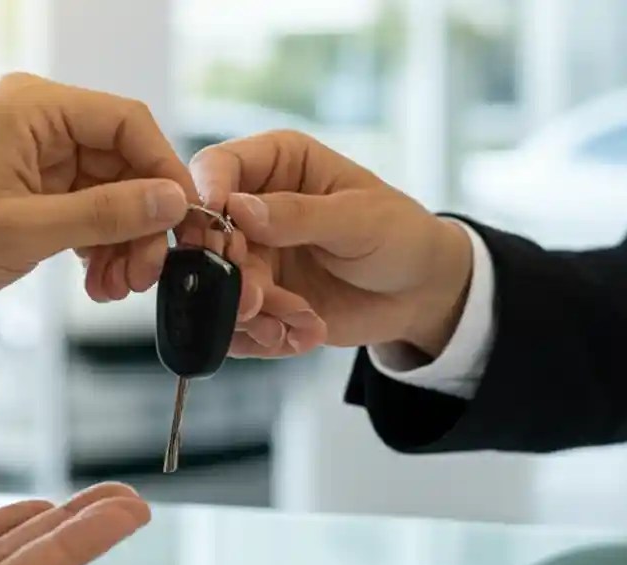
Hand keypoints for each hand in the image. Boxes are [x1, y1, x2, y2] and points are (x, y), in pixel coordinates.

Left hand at [0, 73, 196, 353]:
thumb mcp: (28, 232)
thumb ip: (107, 213)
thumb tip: (170, 200)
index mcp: (31, 108)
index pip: (128, 121)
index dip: (163, 170)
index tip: (183, 218)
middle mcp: (37, 124)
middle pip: (126, 162)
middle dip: (143, 221)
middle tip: (147, 272)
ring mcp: (35, 159)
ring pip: (113, 194)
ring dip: (125, 242)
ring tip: (119, 287)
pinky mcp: (32, 192)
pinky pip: (90, 213)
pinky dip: (102, 248)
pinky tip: (100, 284)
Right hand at [190, 131, 472, 357]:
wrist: (419, 292)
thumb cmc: (399, 234)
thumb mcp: (358, 218)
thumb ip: (299, 215)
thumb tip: (239, 208)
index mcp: (276, 164)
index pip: (217, 167)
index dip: (206, 196)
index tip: (218, 233)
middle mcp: (254, 209)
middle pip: (208, 237)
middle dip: (232, 275)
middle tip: (259, 302)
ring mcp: (254, 257)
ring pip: (219, 287)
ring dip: (255, 315)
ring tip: (300, 324)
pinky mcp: (260, 299)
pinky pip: (238, 325)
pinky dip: (266, 338)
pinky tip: (305, 335)